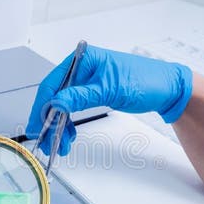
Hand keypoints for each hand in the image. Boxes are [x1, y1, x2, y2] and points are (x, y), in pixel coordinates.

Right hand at [25, 44, 192, 155]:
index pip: (52, 84)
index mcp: (82, 59)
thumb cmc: (145, 80)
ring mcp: (87, 81)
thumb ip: (80, 97)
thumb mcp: (109, 89)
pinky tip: (69, 135)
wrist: (167, 88)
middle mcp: (81, 68)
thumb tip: (55, 104)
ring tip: (61, 144)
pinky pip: (73, 108)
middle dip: (49, 121)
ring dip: (59, 125)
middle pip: (55, 96)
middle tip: (47, 141)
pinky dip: (69, 123)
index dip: (42, 106)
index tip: (36, 126)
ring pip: (62, 105)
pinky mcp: (93, 92)